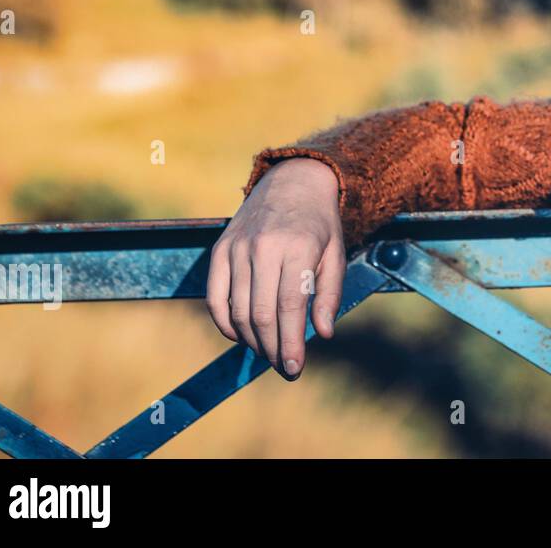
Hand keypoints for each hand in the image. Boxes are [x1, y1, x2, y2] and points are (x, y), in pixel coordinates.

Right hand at [205, 157, 344, 378]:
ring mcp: (238, 248)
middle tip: (284, 367)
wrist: (292, 181)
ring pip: (238, 310)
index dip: (291, 343)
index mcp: (298, 248)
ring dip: (252, 340)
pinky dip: (225, 323)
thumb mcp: (336, 253)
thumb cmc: (319, 224)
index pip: (290, 307)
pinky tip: (240, 336)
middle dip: (273, 349)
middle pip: (262, 314)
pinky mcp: (220, 250)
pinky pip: (215, 297)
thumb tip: (324, 333)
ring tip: (268, 352)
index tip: (295, 368)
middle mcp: (264, 247)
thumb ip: (329, 294)